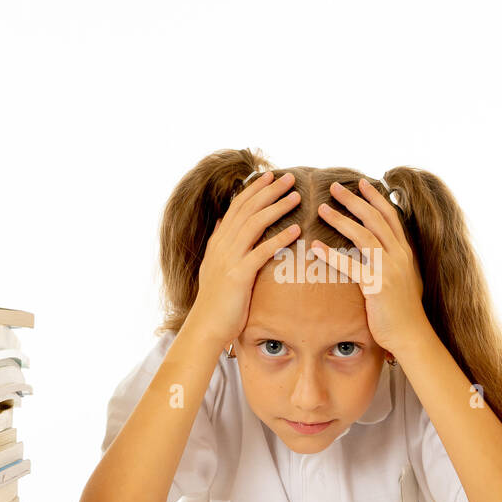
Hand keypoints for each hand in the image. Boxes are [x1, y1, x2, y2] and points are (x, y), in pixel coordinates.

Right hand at [187, 170, 300, 349]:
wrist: (206, 326)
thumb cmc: (216, 300)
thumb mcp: (213, 265)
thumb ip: (219, 241)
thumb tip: (222, 220)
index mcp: (219, 242)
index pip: (237, 206)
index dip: (254, 189)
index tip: (271, 175)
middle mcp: (222, 246)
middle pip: (248, 209)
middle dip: (269, 190)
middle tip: (289, 177)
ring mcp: (229, 259)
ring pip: (254, 224)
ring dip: (277, 208)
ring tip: (296, 196)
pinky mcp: (238, 275)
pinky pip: (261, 251)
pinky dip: (279, 238)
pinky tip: (296, 229)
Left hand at [310, 178, 428, 356]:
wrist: (411, 335)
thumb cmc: (401, 310)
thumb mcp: (401, 278)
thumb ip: (389, 261)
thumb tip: (374, 250)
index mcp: (404, 252)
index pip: (390, 216)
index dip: (375, 197)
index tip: (360, 183)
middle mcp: (399, 256)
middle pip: (375, 219)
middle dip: (354, 201)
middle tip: (334, 188)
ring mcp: (390, 270)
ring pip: (364, 236)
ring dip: (341, 220)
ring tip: (322, 209)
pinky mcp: (378, 286)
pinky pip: (351, 265)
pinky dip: (332, 255)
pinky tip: (316, 247)